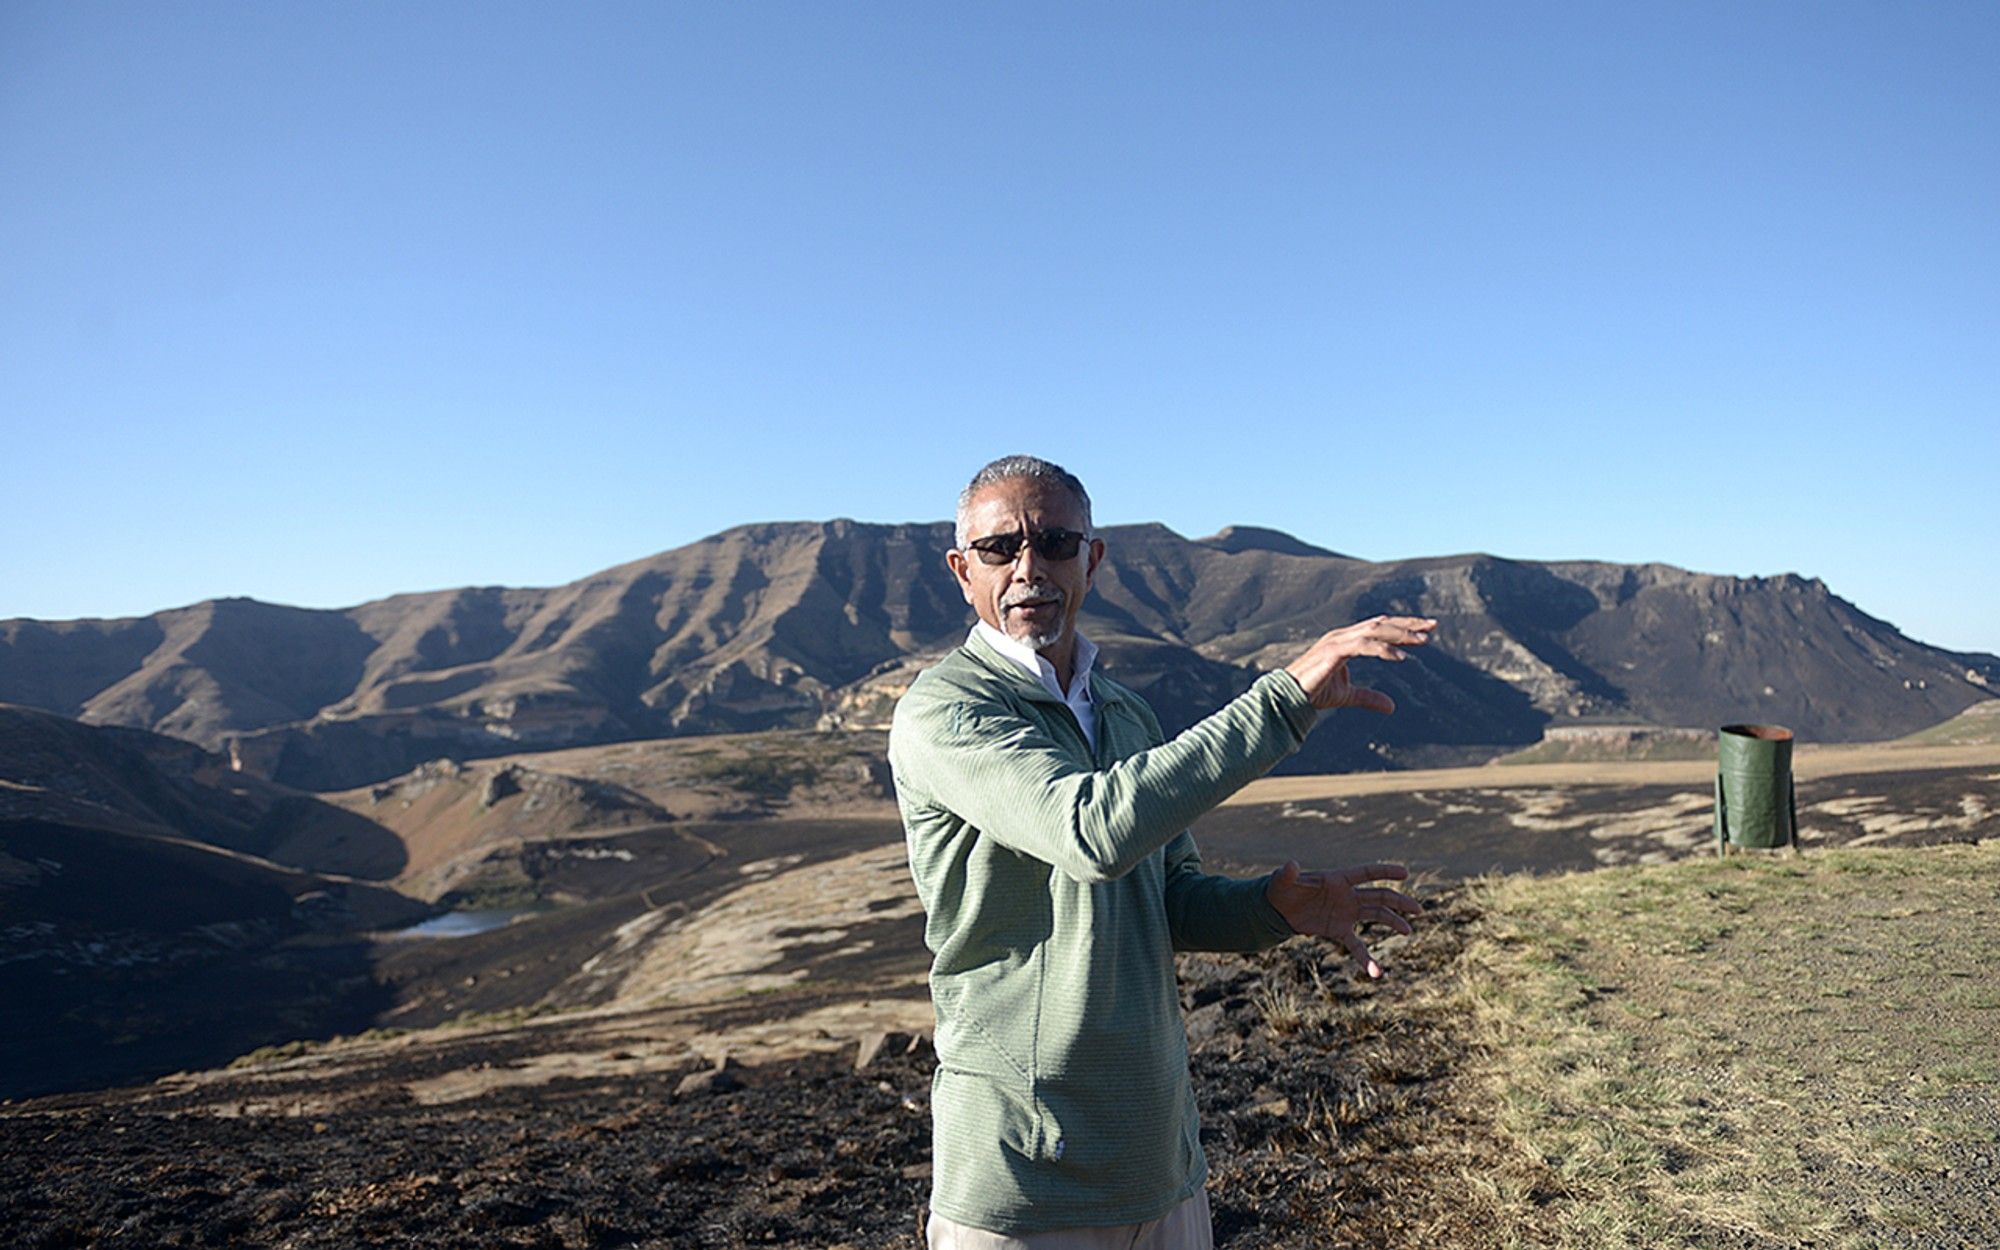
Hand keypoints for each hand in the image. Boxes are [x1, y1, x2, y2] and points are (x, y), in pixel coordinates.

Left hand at [1265, 860, 1421, 978]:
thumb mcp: (1281, 881)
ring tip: (1408, 931)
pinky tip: (1376, 973)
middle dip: (1399, 902)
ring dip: (1393, 922)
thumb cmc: (1281, 889)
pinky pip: (1357, 945)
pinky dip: (1366, 958)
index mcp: (1338, 880)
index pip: (1366, 873)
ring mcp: (1346, 913)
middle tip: (1418, 910)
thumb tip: (1291, 865)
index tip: (1405, 873)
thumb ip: (1288, 874)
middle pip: (1379, 896)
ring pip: (1376, 916)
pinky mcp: (1339, 930)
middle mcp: (1347, 895)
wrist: (1278, 908)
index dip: (1385, 871)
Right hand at [1283, 615, 1436, 711]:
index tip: (1426, 630)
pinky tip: (1401, 658)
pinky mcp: (1333, 652)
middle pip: (1382, 623)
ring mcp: (1337, 641)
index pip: (1380, 627)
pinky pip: (1363, 645)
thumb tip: (1392, 707)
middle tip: (1433, 626)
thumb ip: (1369, 698)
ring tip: (1422, 640)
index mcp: (1347, 640)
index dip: (1403, 627)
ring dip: (1400, 634)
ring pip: (1375, 630)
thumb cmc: (1313, 692)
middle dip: (1408, 624)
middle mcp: (1343, 635)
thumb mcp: (1347, 696)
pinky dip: (1383, 649)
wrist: (1288, 697)